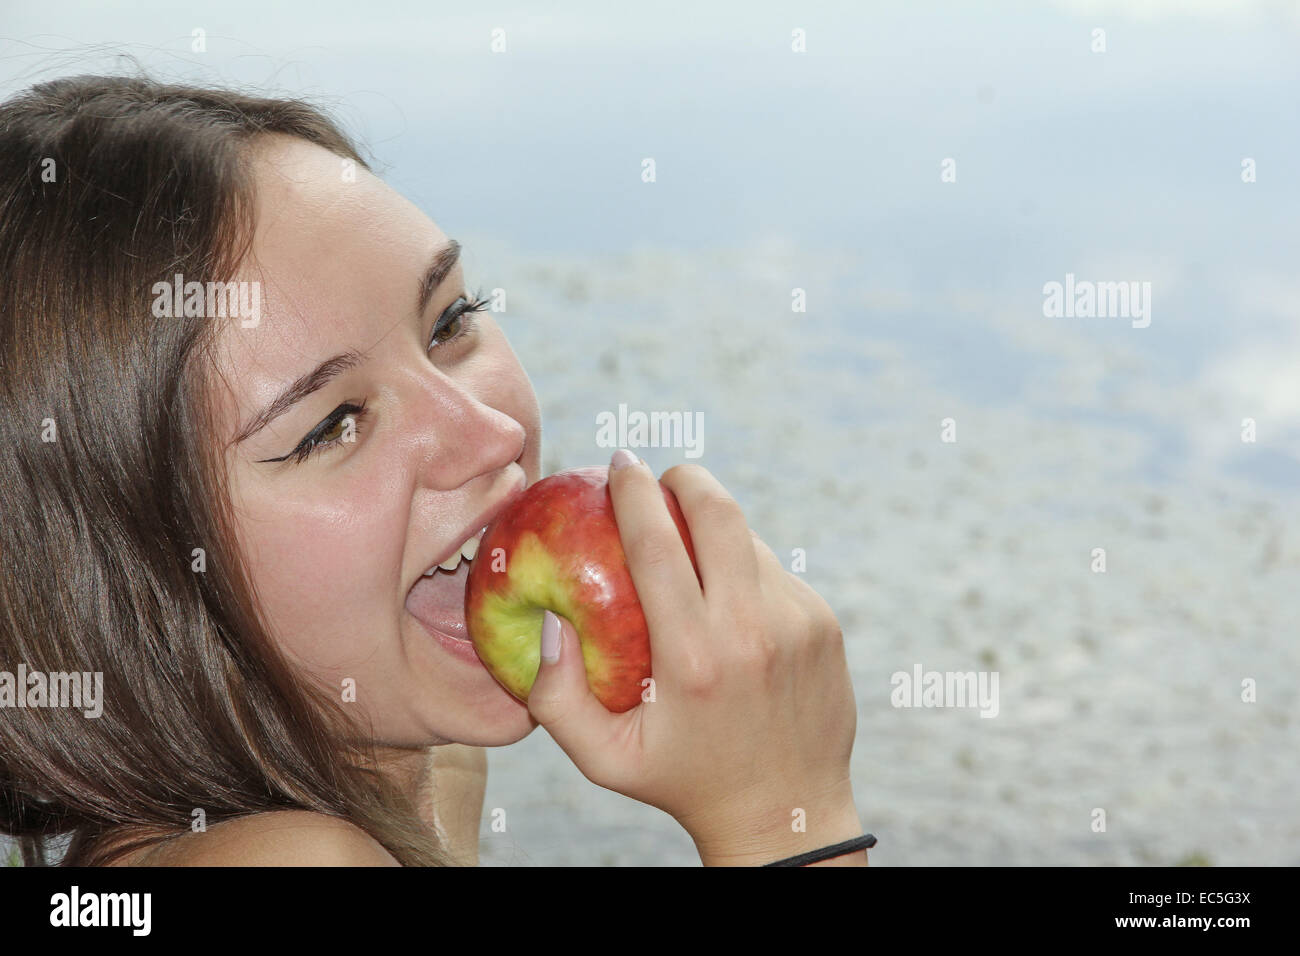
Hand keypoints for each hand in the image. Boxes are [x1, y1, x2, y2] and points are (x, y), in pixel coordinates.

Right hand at [526, 454, 862, 864]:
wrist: (787, 813)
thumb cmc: (683, 781)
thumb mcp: (605, 759)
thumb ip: (555, 698)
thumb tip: (549, 623)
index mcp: (692, 658)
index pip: (657, 545)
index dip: (633, 492)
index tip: (619, 462)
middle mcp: (751, 630)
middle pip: (719, 512)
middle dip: (686, 479)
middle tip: (662, 479)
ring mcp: (796, 622)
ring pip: (749, 541)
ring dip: (715, 530)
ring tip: (690, 551)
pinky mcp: (823, 624)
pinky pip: (775, 573)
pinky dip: (745, 570)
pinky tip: (729, 602)